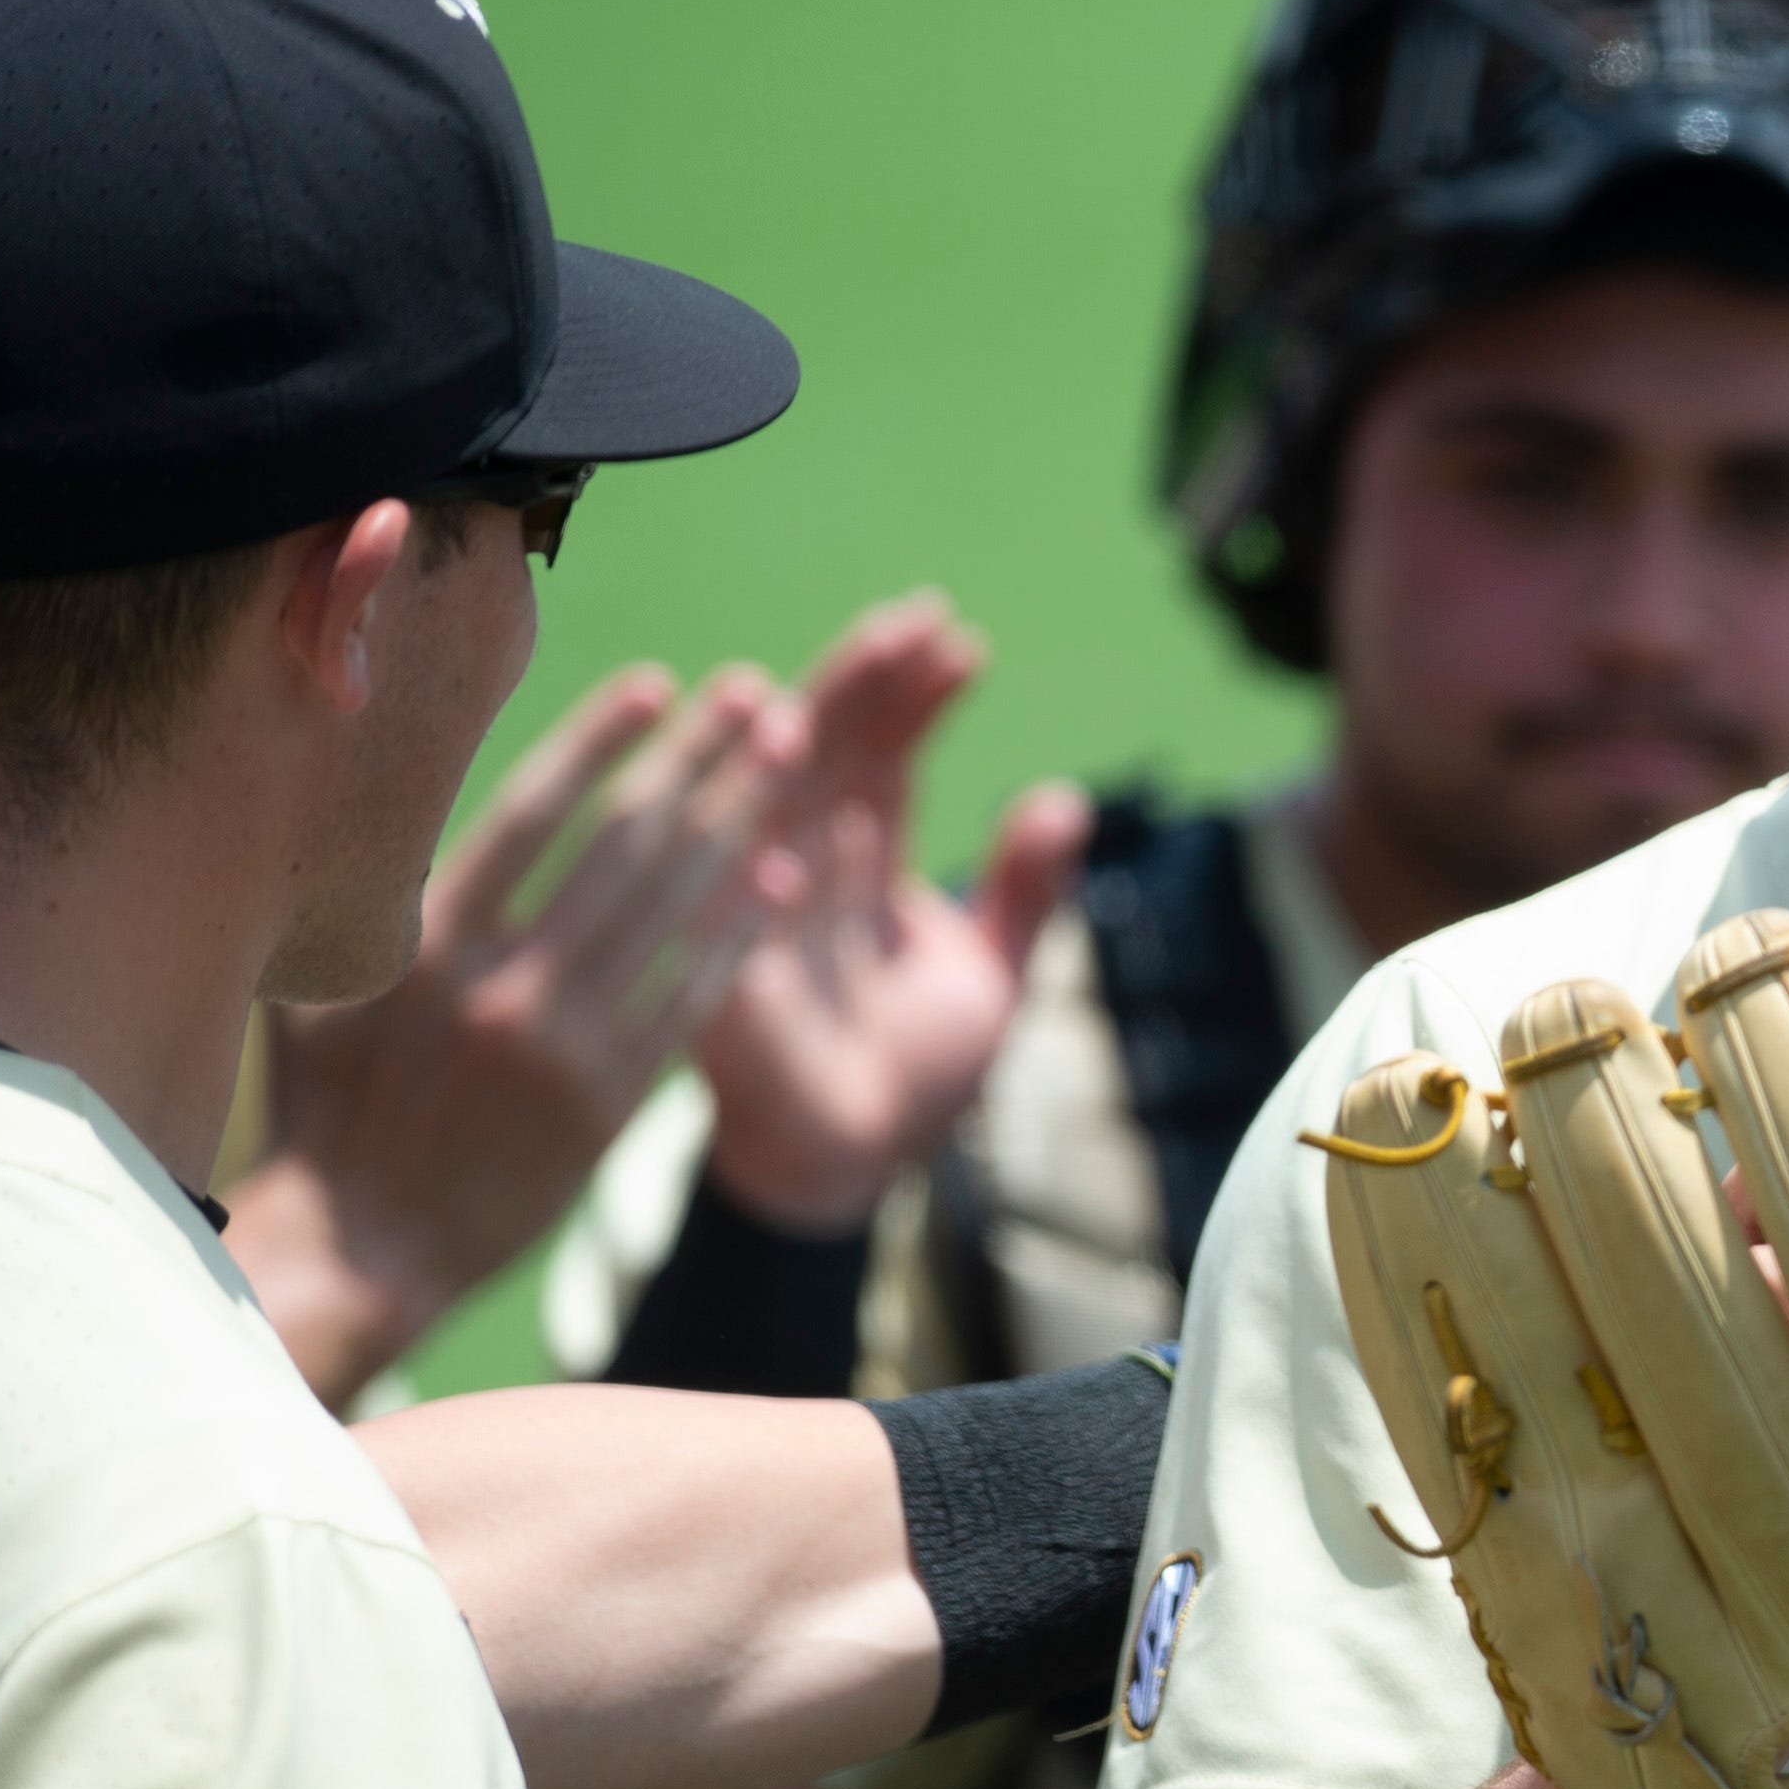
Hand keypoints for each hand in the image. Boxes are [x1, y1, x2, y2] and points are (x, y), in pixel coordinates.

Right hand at [227, 667, 798, 1400]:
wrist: (361, 1247)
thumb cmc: (328, 1110)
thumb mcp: (319, 987)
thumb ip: (378, 902)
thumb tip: (401, 797)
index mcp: (421, 940)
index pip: (533, 811)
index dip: (603, 740)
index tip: (661, 686)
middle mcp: (498, 982)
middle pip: (624, 844)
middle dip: (702, 760)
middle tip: (763, 697)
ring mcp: (560, 1045)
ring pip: (671, 911)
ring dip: (739, 827)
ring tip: (788, 765)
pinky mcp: (606, 1106)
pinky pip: (688, 1002)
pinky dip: (736, 938)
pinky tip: (781, 883)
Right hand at [693, 594, 1093, 1236]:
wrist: (855, 1168)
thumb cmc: (913, 1073)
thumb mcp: (991, 974)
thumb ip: (1028, 893)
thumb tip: (1065, 799)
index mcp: (852, 859)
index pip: (878, 752)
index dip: (913, 697)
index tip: (961, 641)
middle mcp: (795, 868)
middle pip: (823, 751)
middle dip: (867, 683)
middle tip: (917, 620)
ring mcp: (751, 914)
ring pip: (774, 801)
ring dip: (812, 734)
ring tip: (862, 667)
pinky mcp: (723, 974)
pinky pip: (732, 901)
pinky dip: (766, 845)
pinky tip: (807, 784)